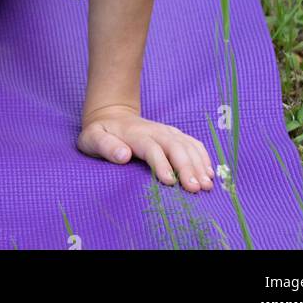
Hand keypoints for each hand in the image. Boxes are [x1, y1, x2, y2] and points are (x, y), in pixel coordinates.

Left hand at [77, 103, 213, 191]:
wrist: (111, 114)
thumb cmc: (100, 132)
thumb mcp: (92, 138)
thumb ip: (105, 146)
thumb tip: (123, 155)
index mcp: (134, 134)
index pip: (151, 147)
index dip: (162, 163)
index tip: (170, 182)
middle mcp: (154, 130)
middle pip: (174, 146)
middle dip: (187, 167)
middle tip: (196, 188)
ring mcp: (166, 131)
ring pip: (187, 144)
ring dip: (198, 163)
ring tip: (207, 185)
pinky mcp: (174, 135)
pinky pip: (192, 143)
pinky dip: (203, 156)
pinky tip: (210, 173)